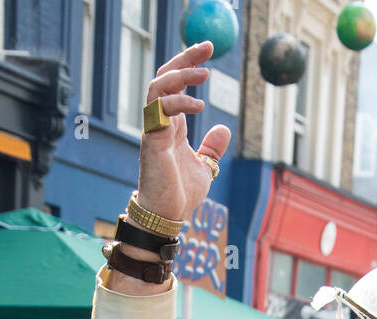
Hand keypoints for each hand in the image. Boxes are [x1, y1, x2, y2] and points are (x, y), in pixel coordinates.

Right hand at [137, 43, 231, 226]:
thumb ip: (212, 149)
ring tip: (204, 73)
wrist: (167, 214)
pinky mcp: (152, 140)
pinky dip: (179, 102)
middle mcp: (159, 121)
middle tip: (209, 46)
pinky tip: (200, 106)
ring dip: (180, 74)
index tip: (209, 52)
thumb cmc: (180, 193)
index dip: (189, 64)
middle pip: (165, 76)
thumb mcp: (204, 167)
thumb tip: (224, 129)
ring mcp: (154, 129)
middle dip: (185, 57)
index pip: (175, 83)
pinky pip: (159, 109)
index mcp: (170, 123)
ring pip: (158, 86)